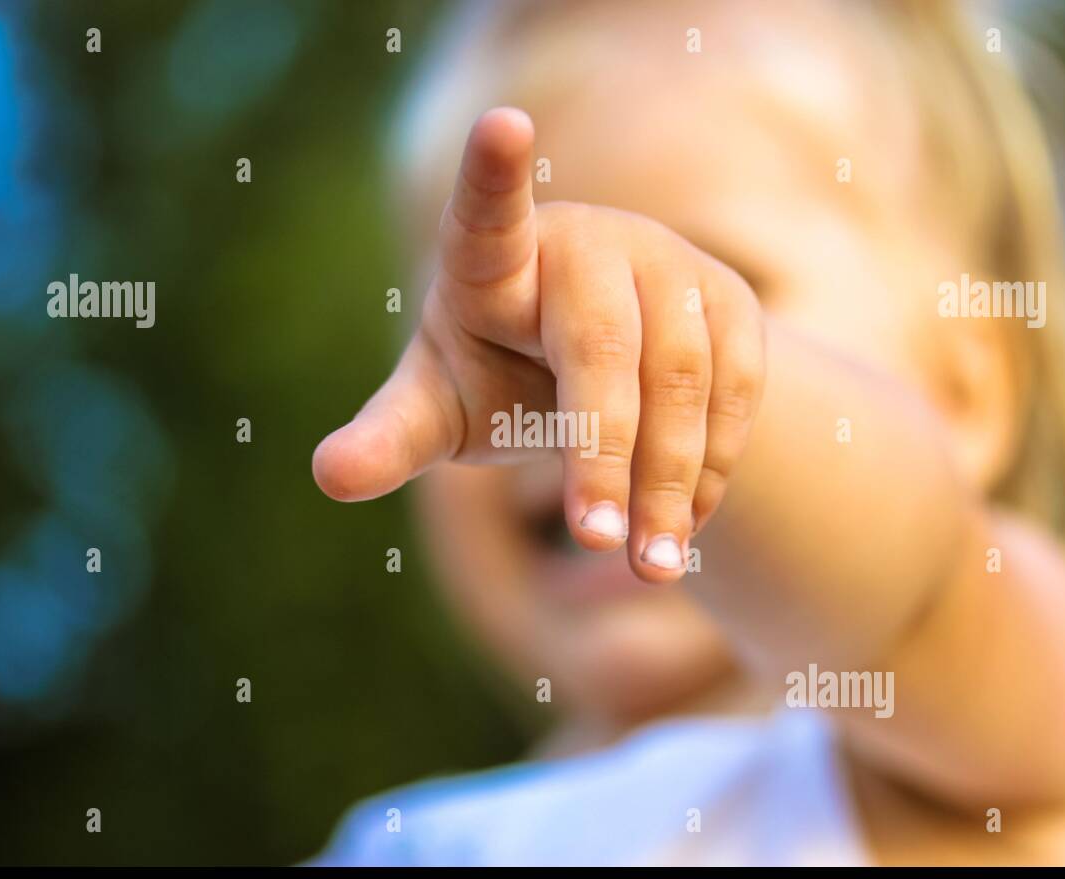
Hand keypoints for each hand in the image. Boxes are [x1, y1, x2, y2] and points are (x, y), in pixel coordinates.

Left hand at [313, 107, 764, 582]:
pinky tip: (685, 524)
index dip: (494, 175)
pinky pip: (737, 388)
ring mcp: (667, 264)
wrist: (611, 367)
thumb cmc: (498, 375)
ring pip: (682, 374)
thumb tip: (327, 476)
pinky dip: (713, 464)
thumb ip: (390, 437)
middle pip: (600, 343)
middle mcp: (586, 244)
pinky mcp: (730, 300)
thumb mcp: (440, 408)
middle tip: (596, 541)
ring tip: (653, 566)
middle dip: (602, 451)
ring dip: (671, 480)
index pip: (487, 215)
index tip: (502, 125)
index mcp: (493, 260)